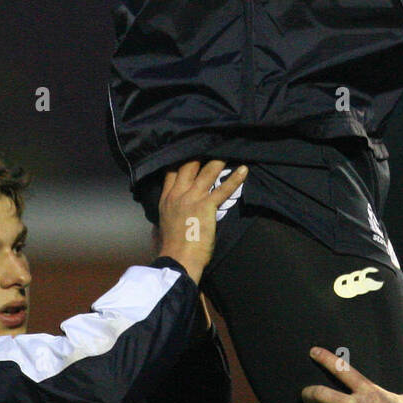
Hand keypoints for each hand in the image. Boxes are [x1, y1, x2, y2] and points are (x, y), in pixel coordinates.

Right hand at [156, 160, 246, 286]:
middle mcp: (177, 195)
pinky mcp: (206, 206)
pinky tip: (244, 169)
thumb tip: (157, 227)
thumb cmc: (170, 250)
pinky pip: (223, 189)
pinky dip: (235, 178)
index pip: (171, 172)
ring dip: (217, 160)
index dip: (180, 159)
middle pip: (188, 166)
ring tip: (228, 149)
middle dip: (198, 152)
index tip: (189, 149)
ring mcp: (192, 199)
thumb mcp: (160, 230)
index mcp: (166, 200)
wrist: (177, 261)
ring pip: (206, 172)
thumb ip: (161, 223)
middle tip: (210, 141)